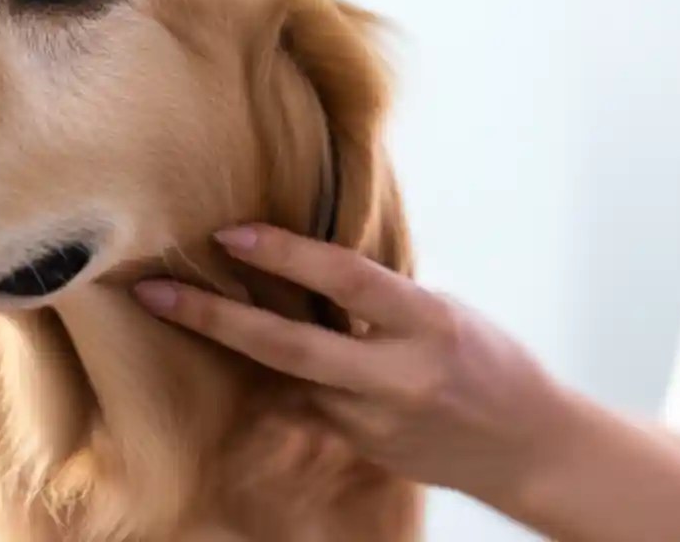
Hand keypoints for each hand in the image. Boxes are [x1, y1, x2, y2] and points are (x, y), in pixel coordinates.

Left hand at [131, 224, 572, 503]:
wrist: (526, 447)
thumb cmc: (489, 361)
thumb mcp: (442, 311)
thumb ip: (379, 298)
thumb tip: (311, 265)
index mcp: (427, 323)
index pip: (347, 279)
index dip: (286, 253)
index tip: (230, 233)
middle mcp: (396, 375)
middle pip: (289, 347)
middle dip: (215, 318)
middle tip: (154, 291)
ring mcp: (372, 420)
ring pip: (285, 377)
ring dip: (232, 343)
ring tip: (174, 305)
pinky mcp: (361, 446)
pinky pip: (303, 403)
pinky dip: (274, 375)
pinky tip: (241, 350)